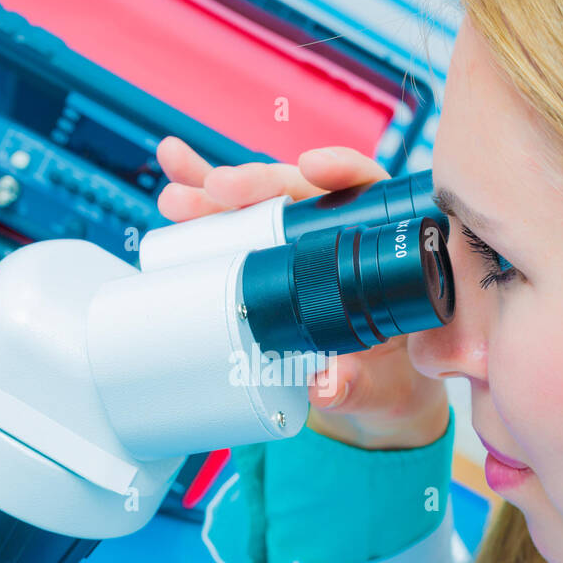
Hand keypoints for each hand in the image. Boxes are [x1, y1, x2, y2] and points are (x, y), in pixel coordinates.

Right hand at [156, 137, 449, 450]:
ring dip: (215, 191)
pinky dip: (203, 204)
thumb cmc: (389, 378)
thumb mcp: (379, 387)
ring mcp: (299, 243)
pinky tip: (174, 183)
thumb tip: (325, 384)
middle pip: (298, 192)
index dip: (342, 171)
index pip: (368, 192)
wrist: (373, 394)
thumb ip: (357, 384)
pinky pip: (235, 223)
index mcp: (381, 248)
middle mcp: (340, 234)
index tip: (312, 168)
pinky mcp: (267, 256)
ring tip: (178, 195)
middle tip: (218, 189)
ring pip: (258, 203)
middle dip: (254, 184)